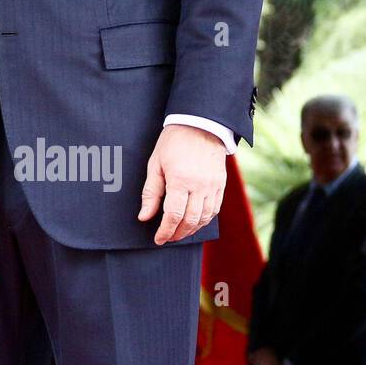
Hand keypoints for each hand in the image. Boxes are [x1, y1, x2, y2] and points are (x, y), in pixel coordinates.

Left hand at [137, 123, 226, 244]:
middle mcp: (200, 186)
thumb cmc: (173, 142)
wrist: (200, 125)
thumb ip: (150, 192)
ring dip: (191, 230)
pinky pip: (215, 210)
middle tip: (166, 238)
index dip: (165, 231)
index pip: (173, 215)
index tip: (158, 239)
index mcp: (181, 180)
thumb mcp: (155, 164)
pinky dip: (204, 220)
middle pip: (190, 220)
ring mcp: (213, 186)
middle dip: (177, 234)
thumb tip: (144, 216)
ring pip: (204, 218)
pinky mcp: (221, 185)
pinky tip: (194, 223)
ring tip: (178, 233)